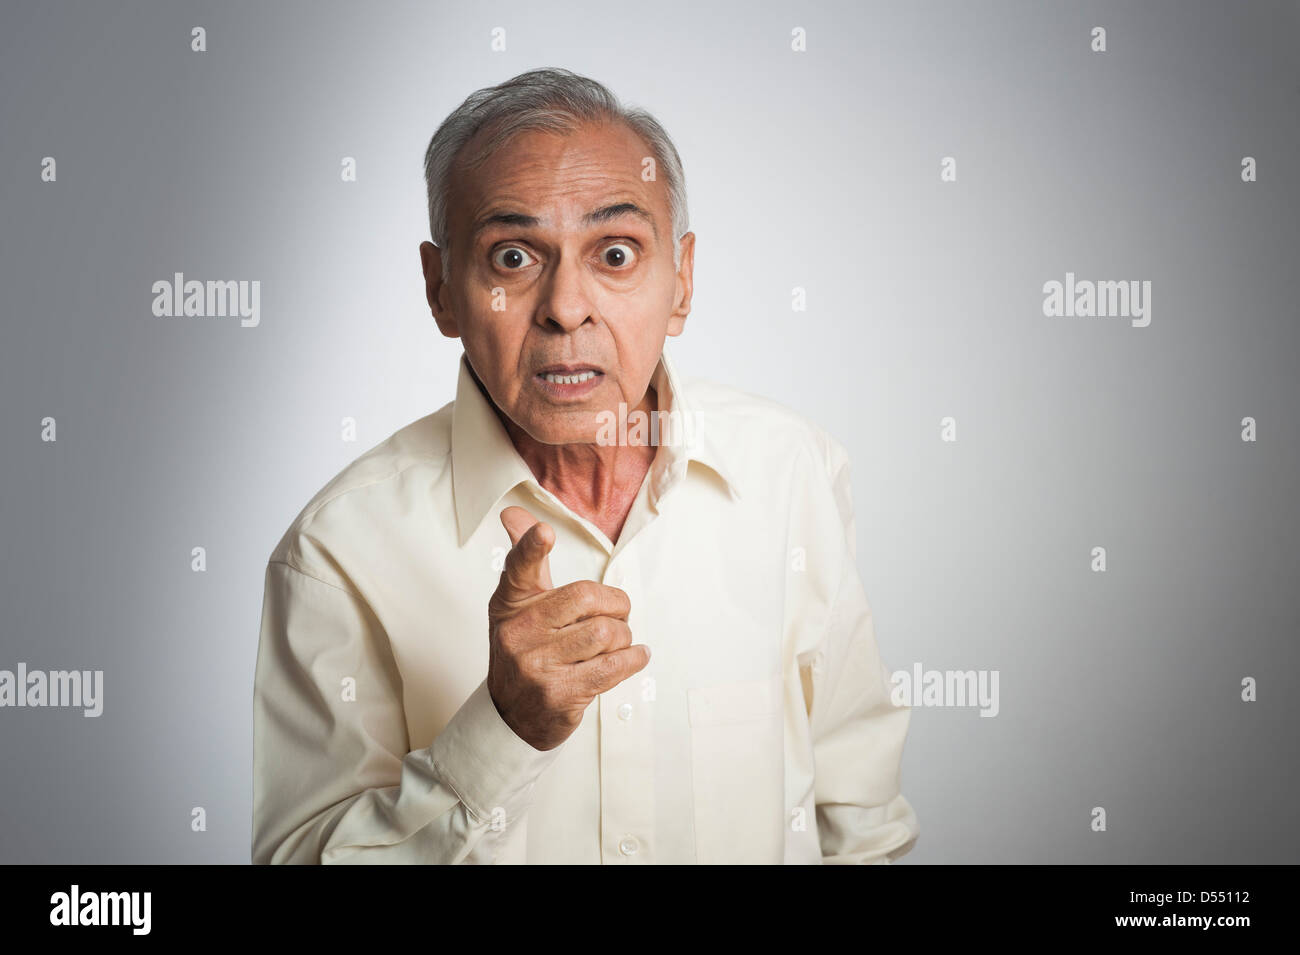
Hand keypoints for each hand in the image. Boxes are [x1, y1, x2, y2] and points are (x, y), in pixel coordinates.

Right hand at [486, 505, 649, 750]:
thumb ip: (528, 562)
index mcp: (511, 604)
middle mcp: (519, 632)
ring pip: (605, 633)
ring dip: (623, 636)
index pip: (519, 569)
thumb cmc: (523, 651)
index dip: (531, 548)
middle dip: (615, 605)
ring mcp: (537, 666)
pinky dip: (633, 659)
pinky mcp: (559, 694)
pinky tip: (636, 656)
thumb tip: (515, 513)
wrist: (511, 717)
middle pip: (586, 597)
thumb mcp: (517, 607)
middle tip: (618, 614)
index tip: (544, 532)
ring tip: (618, 641)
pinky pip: (612, 667)